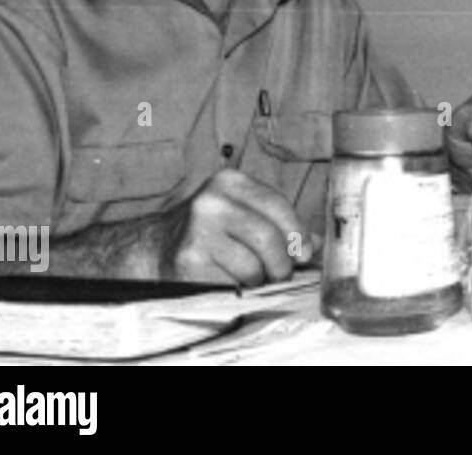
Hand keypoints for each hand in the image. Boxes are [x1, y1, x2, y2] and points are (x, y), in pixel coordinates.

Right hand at [159, 168, 313, 285]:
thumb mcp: (241, 214)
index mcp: (230, 183)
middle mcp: (212, 202)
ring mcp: (198, 231)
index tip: (305, 252)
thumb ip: (279, 223)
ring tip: (252, 277)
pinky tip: (230, 281)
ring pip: (253, 265)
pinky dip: (239, 289)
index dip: (297, 233)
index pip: (278, 206)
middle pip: (269, 238)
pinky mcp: (190, 262)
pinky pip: (233, 283)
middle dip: (282, 263)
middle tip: (280, 273)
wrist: (154, 249)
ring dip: (260, 279)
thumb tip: (317, 244)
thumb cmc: (209, 232)